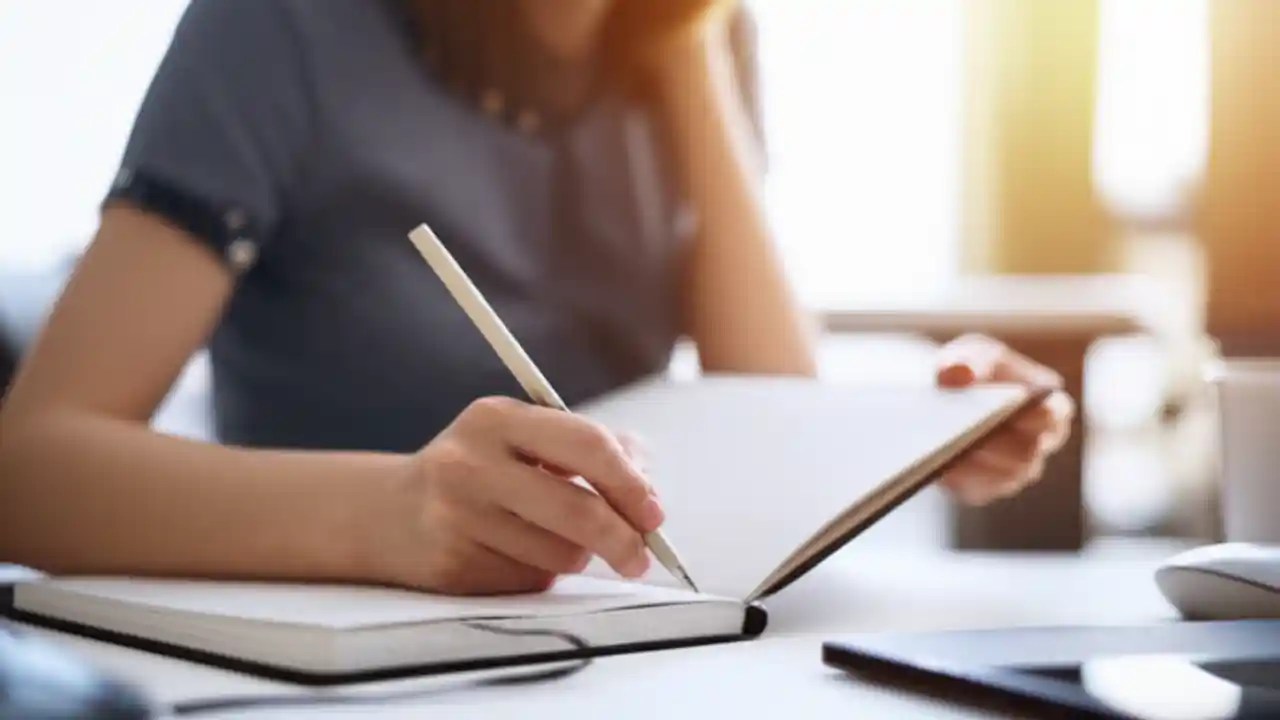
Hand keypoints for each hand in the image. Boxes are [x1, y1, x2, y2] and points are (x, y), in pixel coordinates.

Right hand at [371, 397, 662, 594]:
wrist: (389, 512)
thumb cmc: (480, 470)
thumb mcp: (523, 438)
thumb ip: (588, 450)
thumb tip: (647, 489)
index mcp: (496, 418)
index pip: (586, 445)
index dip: (631, 483)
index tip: (654, 512)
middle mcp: (470, 464)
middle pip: (578, 510)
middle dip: (623, 539)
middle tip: (640, 556)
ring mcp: (457, 517)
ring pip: (560, 554)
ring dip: (576, 556)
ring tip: (552, 540)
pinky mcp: (453, 566)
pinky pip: (531, 581)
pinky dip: (540, 575)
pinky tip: (513, 554)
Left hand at [935, 335, 1074, 505]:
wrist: (946, 400)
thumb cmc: (972, 372)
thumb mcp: (973, 354)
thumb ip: (972, 359)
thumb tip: (960, 373)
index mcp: (1050, 408)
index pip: (1052, 415)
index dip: (1037, 415)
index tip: (1015, 409)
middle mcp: (1038, 446)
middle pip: (1025, 453)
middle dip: (995, 443)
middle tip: (968, 433)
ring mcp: (1014, 473)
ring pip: (1000, 477)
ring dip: (973, 462)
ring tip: (944, 449)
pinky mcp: (984, 489)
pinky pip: (974, 490)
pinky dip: (955, 477)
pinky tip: (933, 464)